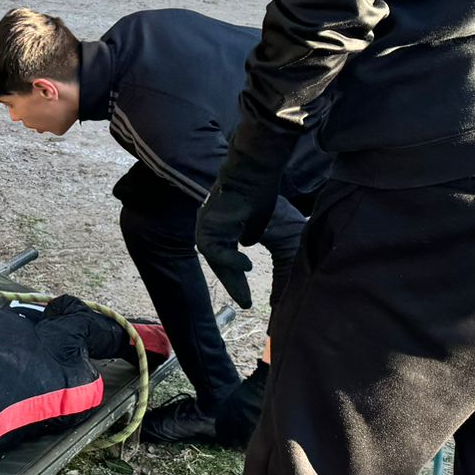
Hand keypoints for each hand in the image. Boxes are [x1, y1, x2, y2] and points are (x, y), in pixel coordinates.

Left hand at [194, 148, 285, 310]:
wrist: (254, 171)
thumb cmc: (262, 194)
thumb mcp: (267, 228)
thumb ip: (260, 244)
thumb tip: (255, 264)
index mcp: (226, 226)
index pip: (229, 258)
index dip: (238, 278)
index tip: (248, 299)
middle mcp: (213, 225)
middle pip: (220, 261)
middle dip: (233, 283)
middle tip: (246, 303)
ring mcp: (207, 222)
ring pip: (215, 257)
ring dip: (230, 276)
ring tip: (244, 295)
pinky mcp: (206, 221)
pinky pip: (213, 248)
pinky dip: (229, 259)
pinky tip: (247, 265)